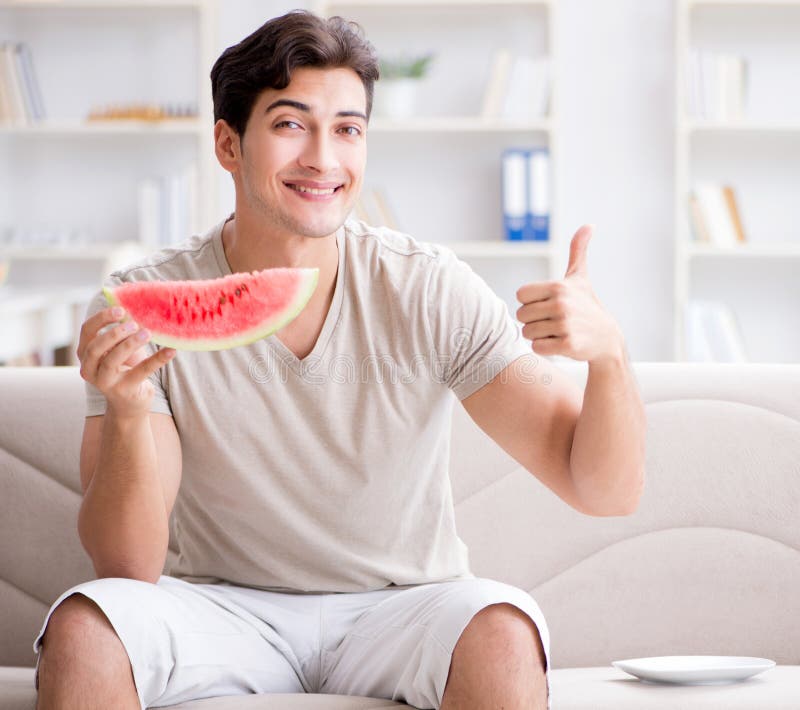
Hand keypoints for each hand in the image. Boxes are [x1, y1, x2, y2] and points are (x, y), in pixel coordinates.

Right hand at [76, 306, 175, 418]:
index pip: (87, 331)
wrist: (130, 402)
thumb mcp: (119, 349)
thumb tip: (136, 303)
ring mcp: (105, 382)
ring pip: (112, 361)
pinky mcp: (124, 391)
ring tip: (148, 333)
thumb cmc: (125, 368)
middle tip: (134, 324)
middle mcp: (89, 369)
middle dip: (114, 333)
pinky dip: (157, 359)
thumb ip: (121, 331)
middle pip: (95, 347)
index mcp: (86, 354)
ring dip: (130, 344)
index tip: (121, 310)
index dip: (101, 318)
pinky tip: (171, 350)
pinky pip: (141, 372)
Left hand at [515, 224, 624, 363]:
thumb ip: (578, 251)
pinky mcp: (567, 344)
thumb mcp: (580, 277)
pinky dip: (545, 348)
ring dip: (538, 335)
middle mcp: (561, 304)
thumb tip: (588, 225)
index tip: (545, 304)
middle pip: (521, 316)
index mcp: (558, 287)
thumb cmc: (587, 305)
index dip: (530, 302)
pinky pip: (537, 348)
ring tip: (556, 331)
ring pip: (527, 333)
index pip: (521, 296)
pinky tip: (559, 343)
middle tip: (552, 321)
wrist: (606, 338)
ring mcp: (564, 325)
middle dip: (533, 321)